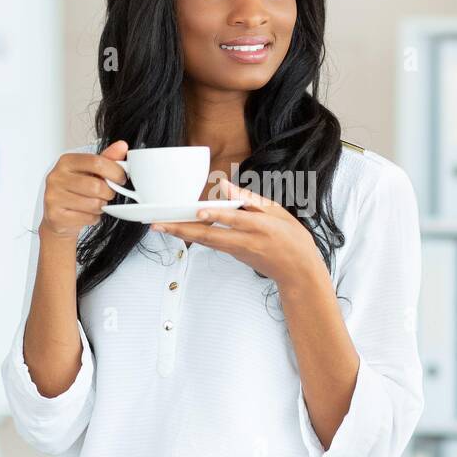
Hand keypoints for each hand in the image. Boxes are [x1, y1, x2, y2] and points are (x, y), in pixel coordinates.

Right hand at [41, 140, 127, 240]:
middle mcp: (57, 177)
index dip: (115, 171)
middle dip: (108, 193)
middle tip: (107, 194)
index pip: (96, 162)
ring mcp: (54, 197)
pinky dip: (94, 218)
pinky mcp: (56, 215)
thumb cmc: (75, 191)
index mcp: (66, 161)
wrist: (57, 215)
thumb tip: (122, 146)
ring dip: (101, 206)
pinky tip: (87, 213)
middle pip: (96, 186)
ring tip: (96, 204)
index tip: (121, 178)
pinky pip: (87, 218)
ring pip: (93, 204)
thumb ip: (107, 159)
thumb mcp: (90, 171)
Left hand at [151, 179, 325, 288]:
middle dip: (182, 229)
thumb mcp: (278, 212)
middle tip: (159, 224)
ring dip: (182, 234)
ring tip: (161, 226)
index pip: (234, 219)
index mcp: (260, 226)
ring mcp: (237, 251)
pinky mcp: (233, 255)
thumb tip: (224, 185)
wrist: (297, 271)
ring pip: (206, 241)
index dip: (216, 214)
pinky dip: (195, 236)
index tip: (199, 209)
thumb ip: (249, 198)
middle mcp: (245, 241)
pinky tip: (180, 229)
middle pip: (210, 235)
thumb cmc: (291, 239)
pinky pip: (211, 244)